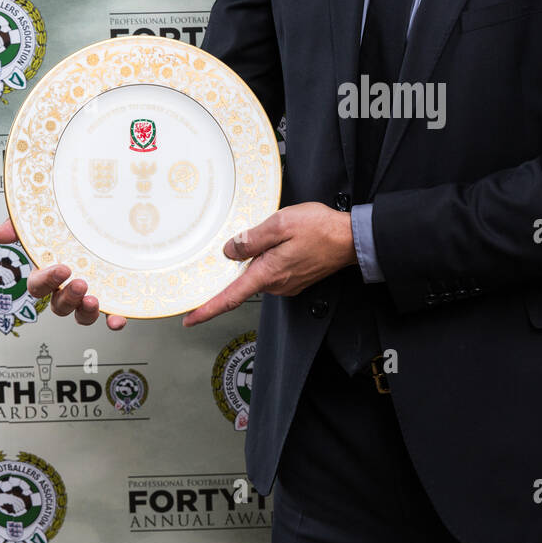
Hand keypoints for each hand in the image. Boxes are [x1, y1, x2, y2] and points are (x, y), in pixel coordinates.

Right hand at [0, 219, 127, 329]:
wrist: (102, 220)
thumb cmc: (66, 227)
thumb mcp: (43, 223)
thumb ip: (20, 227)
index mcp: (48, 273)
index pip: (38, 285)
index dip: (47, 281)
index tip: (62, 269)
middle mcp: (65, 289)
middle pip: (59, 306)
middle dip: (68, 298)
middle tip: (81, 284)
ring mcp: (87, 295)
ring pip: (80, 315)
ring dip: (86, 313)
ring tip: (94, 301)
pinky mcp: (110, 298)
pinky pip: (110, 315)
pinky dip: (113, 320)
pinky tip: (117, 320)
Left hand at [182, 202, 356, 326]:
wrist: (352, 238)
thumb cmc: (321, 229)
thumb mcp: (281, 223)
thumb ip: (252, 238)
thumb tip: (230, 250)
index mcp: (268, 273)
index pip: (230, 297)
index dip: (207, 309)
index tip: (189, 319)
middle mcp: (276, 285)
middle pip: (244, 280)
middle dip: (240, 263)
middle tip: (247, 240)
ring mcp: (287, 284)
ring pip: (259, 273)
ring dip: (259, 258)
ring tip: (275, 235)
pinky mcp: (295, 280)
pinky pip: (272, 271)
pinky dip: (270, 259)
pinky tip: (281, 243)